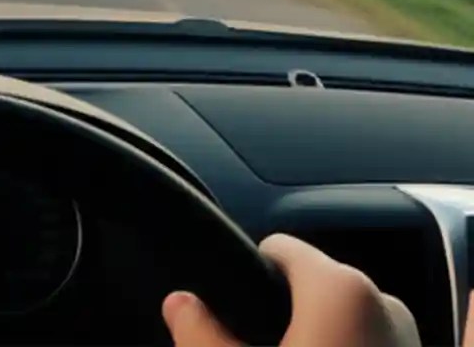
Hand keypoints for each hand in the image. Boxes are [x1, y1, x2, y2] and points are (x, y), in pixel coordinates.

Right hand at [162, 233, 419, 345]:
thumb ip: (200, 333)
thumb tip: (179, 304)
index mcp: (340, 289)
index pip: (279, 250)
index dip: (247, 278)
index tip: (231, 316)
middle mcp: (383, 302)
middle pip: (309, 289)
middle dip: (280, 316)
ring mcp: (408, 339)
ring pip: (339, 324)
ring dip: (312, 344)